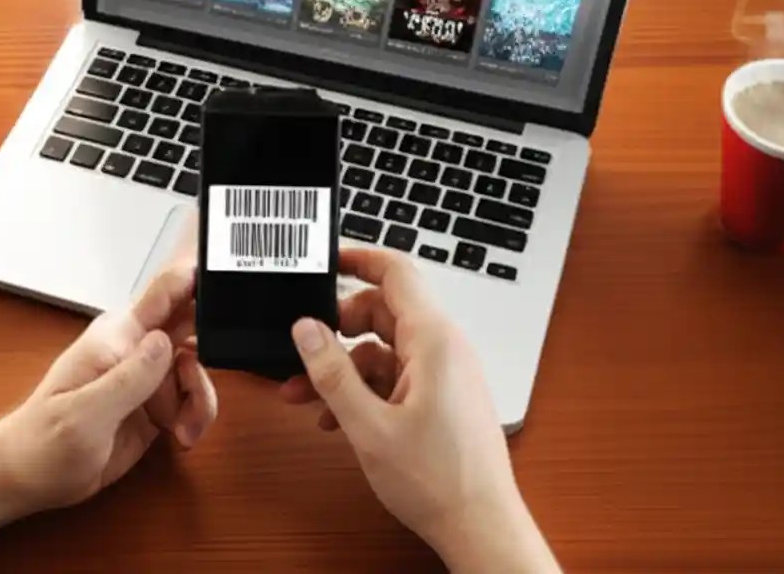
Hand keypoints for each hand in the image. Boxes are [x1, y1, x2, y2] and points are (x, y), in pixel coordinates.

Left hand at [0, 265, 216, 515]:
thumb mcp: (86, 413)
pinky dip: (195, 418)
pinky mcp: (155, 404)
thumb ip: (130, 377)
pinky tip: (181, 438)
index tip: (232, 283)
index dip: (198, 280)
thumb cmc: (45, 441)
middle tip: (199, 384)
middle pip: (193, 328)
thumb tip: (165, 341)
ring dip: (201, 398)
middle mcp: (137, 349)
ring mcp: (147, 377)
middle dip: (212, 350)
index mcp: (118, 336)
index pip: (164, 293)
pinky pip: (192, 399)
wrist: (29, 478)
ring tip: (184, 430)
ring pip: (198, 369)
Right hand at [280, 249, 542, 566]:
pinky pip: (396, 376)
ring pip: (384, 350)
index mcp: (433, 341)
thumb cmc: (439, 480)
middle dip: (337, 329)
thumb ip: (332, 372)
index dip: (358, 259)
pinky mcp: (442, 397)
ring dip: (343, 368)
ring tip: (304, 396)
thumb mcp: (368, 425)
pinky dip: (364, 389)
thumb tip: (306, 329)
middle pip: (382, 312)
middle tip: (303, 350)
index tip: (324, 261)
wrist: (480, 525)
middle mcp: (444, 349)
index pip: (396, 272)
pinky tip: (336, 420)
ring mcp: (445, 373)